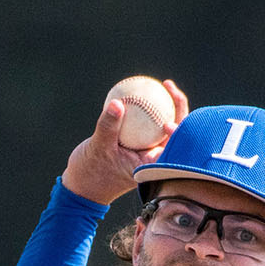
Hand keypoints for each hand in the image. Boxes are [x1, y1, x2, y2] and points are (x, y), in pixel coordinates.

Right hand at [60, 79, 189, 204]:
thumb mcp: (98, 147)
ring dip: (168, 105)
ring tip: (165, 84)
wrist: (85, 181)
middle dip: (179, 109)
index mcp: (151, 166)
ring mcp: (149, 150)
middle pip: (174, 132)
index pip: (172, 149)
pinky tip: (146, 88)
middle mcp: (155, 157)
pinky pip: (149, 122)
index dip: (178, 135)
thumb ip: (108, 126)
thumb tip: (117, 104)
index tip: (167, 124)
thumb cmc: (92, 170)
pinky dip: (149, 107)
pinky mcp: (142, 143)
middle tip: (170, 89)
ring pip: (163, 125)